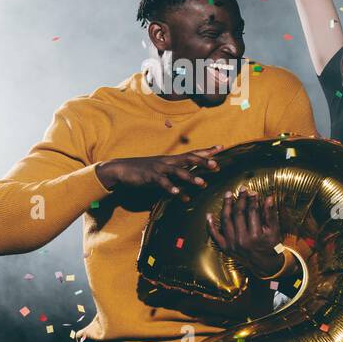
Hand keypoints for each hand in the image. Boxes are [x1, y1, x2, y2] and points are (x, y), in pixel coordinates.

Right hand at [95, 146, 221, 194]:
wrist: (121, 169)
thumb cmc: (145, 171)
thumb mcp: (164, 170)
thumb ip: (179, 174)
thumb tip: (194, 180)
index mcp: (172, 160)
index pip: (193, 153)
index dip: (207, 151)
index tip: (222, 147)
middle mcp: (168, 161)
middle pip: (189, 159)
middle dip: (203, 162)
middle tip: (217, 166)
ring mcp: (159, 168)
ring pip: (177, 171)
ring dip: (190, 177)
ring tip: (202, 183)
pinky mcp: (150, 177)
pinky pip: (162, 183)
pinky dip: (171, 188)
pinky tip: (179, 194)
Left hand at [205, 188, 284, 276]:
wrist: (265, 265)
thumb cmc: (271, 245)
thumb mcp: (274, 230)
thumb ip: (270, 214)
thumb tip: (269, 198)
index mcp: (256, 235)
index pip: (252, 212)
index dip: (252, 200)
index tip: (252, 191)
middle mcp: (242, 240)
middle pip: (238, 214)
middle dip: (240, 199)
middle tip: (241, 189)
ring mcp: (232, 244)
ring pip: (226, 220)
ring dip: (226, 206)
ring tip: (228, 195)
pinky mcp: (225, 248)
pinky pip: (215, 235)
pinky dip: (211, 225)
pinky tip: (209, 214)